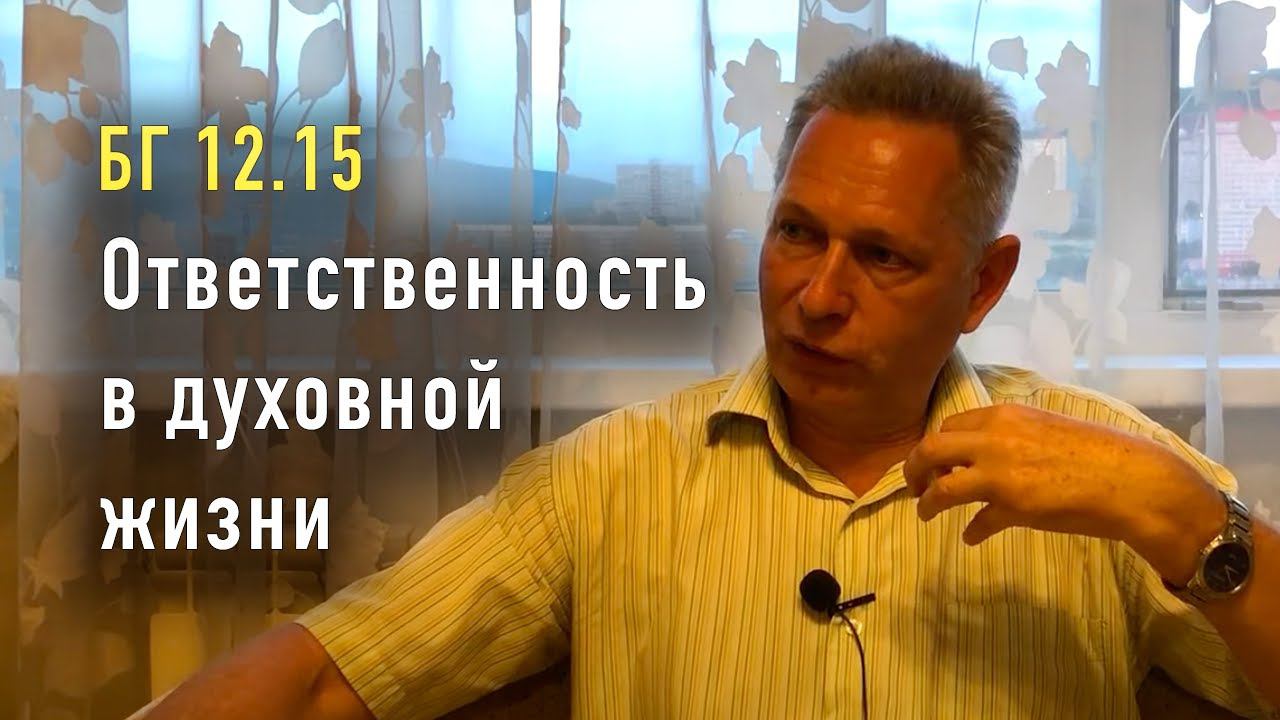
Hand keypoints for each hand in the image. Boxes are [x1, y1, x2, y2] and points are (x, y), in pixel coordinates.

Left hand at [903, 404, 1226, 583]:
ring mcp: (1000, 475)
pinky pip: (978, 523)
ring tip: (924, 511)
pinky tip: (970, 538)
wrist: (1129, 480)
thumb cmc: (1095, 451)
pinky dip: (971, 531)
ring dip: (927, 502)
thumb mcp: (1044, 429)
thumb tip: (983, 456)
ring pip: (941, 488)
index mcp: (1003, 416)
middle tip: (913, 484)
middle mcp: (994, 440)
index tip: (934, 460)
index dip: (937, 445)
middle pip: (931, 449)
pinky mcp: (1012, 508)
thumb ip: (1009, 438)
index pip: (950, 426)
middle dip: (914, 468)